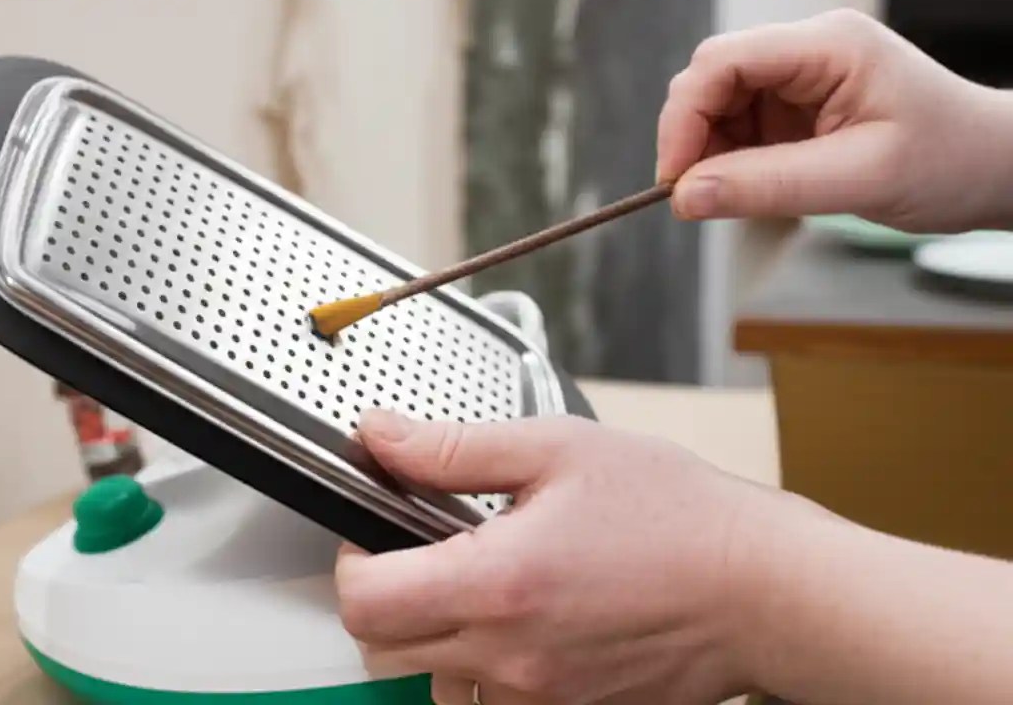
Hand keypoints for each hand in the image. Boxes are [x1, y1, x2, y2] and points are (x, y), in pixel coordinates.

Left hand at [335, 411, 807, 703]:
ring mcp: (539, 699)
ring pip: (434, 687)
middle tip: (427, 555)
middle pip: (381, 651)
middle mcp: (509, 656)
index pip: (363, 602)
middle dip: (386, 599)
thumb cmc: (679, 518)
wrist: (764, 590)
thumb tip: (382, 437)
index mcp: (496, 584)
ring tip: (486, 592)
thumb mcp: (559, 451)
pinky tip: (527, 627)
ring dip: (436, 641)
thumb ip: (454, 449)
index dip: (352, 562)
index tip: (375, 534)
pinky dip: (489, 673)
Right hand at [658, 8, 1012, 232]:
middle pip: (712, 80)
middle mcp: (807, 51)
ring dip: (710, 154)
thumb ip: (766, 186)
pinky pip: (740, 128)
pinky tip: (752, 188)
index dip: (684, 118)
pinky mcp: (797, 107)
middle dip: (692, 138)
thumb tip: (686, 196)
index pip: (722, 62)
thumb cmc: (949, 162)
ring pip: (718, 106)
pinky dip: (731, 162)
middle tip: (695, 196)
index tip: (674, 179)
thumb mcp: (857, 180)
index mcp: (828, 46)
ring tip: (736, 197)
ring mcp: (800, 78)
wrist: (993, 169)